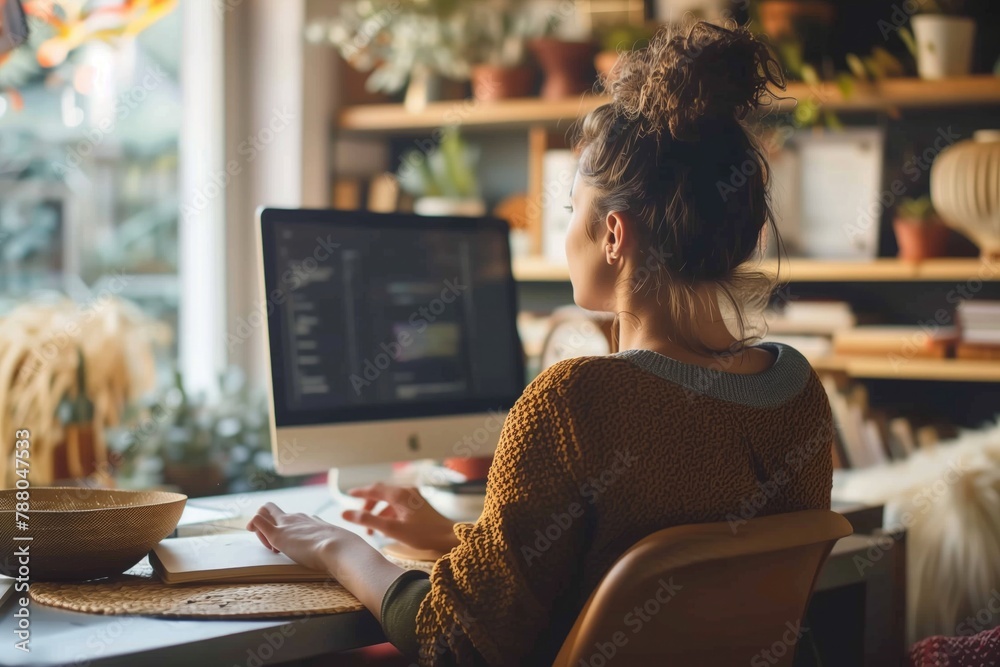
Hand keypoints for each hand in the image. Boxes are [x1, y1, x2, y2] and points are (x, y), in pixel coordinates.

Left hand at [246, 502, 366, 572]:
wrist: (341, 549)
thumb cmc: (344, 552)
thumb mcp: (340, 547)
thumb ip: (341, 548)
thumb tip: (357, 555)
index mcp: (312, 522)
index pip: (294, 519)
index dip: (287, 529)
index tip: (290, 545)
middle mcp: (298, 518)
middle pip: (274, 509)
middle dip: (267, 521)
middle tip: (271, 542)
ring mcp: (288, 524)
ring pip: (264, 512)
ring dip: (260, 528)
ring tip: (270, 547)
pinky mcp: (278, 534)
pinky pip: (258, 520)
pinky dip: (254, 526)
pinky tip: (257, 535)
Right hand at [341, 483, 460, 552]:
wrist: (448, 537)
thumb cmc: (422, 534)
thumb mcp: (391, 529)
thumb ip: (368, 520)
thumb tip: (345, 514)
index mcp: (400, 494)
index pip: (374, 489)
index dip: (360, 492)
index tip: (348, 495)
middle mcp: (407, 491)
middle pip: (382, 493)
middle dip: (369, 505)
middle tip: (360, 518)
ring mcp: (414, 497)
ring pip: (390, 500)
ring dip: (379, 512)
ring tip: (372, 529)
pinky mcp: (419, 504)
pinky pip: (398, 505)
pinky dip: (389, 513)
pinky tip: (387, 527)